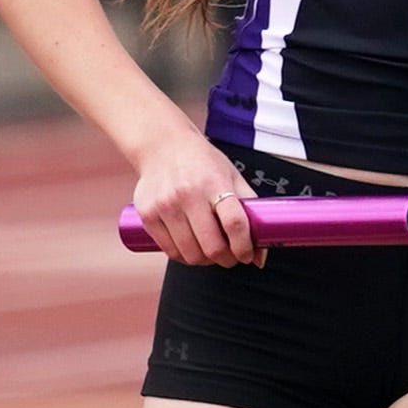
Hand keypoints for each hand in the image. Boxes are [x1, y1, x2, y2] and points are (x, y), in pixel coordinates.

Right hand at [131, 135, 261, 266]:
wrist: (162, 145)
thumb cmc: (202, 163)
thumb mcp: (232, 177)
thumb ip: (249, 212)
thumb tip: (259, 256)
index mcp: (214, 183)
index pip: (234, 223)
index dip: (245, 247)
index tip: (248, 255)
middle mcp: (188, 194)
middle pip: (212, 246)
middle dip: (226, 259)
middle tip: (230, 257)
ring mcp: (165, 206)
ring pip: (191, 254)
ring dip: (205, 261)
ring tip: (210, 252)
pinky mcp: (148, 215)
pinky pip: (170, 251)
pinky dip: (184, 257)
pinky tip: (191, 249)